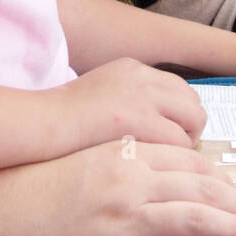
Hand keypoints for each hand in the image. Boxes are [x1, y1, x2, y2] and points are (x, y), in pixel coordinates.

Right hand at [0, 140, 235, 235]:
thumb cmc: (30, 175)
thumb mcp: (85, 152)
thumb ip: (126, 155)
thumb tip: (167, 168)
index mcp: (123, 151)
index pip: (190, 161)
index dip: (222, 176)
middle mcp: (128, 181)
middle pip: (202, 189)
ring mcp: (119, 220)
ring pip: (193, 221)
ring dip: (232, 229)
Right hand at [53, 58, 207, 152]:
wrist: (42, 126)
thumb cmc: (62, 122)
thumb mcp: (99, 96)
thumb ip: (127, 101)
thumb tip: (153, 121)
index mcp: (131, 68)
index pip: (177, 87)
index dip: (180, 113)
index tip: (174, 132)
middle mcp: (142, 77)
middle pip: (191, 100)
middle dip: (190, 126)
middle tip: (177, 150)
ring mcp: (144, 96)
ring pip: (192, 119)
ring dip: (186, 142)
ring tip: (169, 160)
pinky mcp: (142, 120)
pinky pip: (179, 141)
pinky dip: (176, 156)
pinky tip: (161, 167)